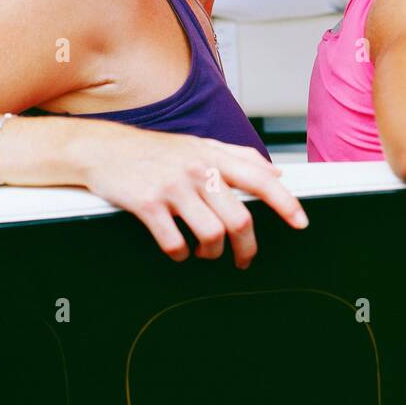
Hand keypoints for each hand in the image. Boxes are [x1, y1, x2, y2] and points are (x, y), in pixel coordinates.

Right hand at [79, 127, 307, 266]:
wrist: (104, 148)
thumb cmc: (156, 150)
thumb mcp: (201, 144)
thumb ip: (240, 157)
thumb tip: (276, 173)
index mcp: (216, 156)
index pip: (262, 181)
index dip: (286, 204)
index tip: (301, 222)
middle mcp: (199, 170)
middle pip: (239, 220)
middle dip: (246, 248)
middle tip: (243, 259)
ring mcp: (173, 187)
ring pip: (211, 235)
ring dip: (212, 253)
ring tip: (206, 252)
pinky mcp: (148, 204)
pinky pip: (174, 242)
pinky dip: (181, 254)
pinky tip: (180, 250)